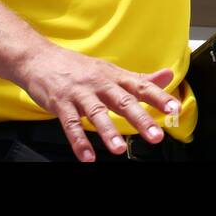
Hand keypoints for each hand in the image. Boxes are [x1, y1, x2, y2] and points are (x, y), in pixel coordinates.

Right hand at [15, 42, 180, 161]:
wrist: (40, 58)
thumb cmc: (79, 68)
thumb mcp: (111, 71)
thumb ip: (140, 78)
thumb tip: (168, 76)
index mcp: (115, 76)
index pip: (141, 86)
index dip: (158, 97)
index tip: (174, 109)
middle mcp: (100, 83)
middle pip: (122, 101)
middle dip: (140, 119)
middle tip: (155, 136)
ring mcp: (80, 93)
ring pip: (96, 113)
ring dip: (108, 131)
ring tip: (120, 148)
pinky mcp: (61, 104)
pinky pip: (70, 124)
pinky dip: (79, 141)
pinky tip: (87, 157)